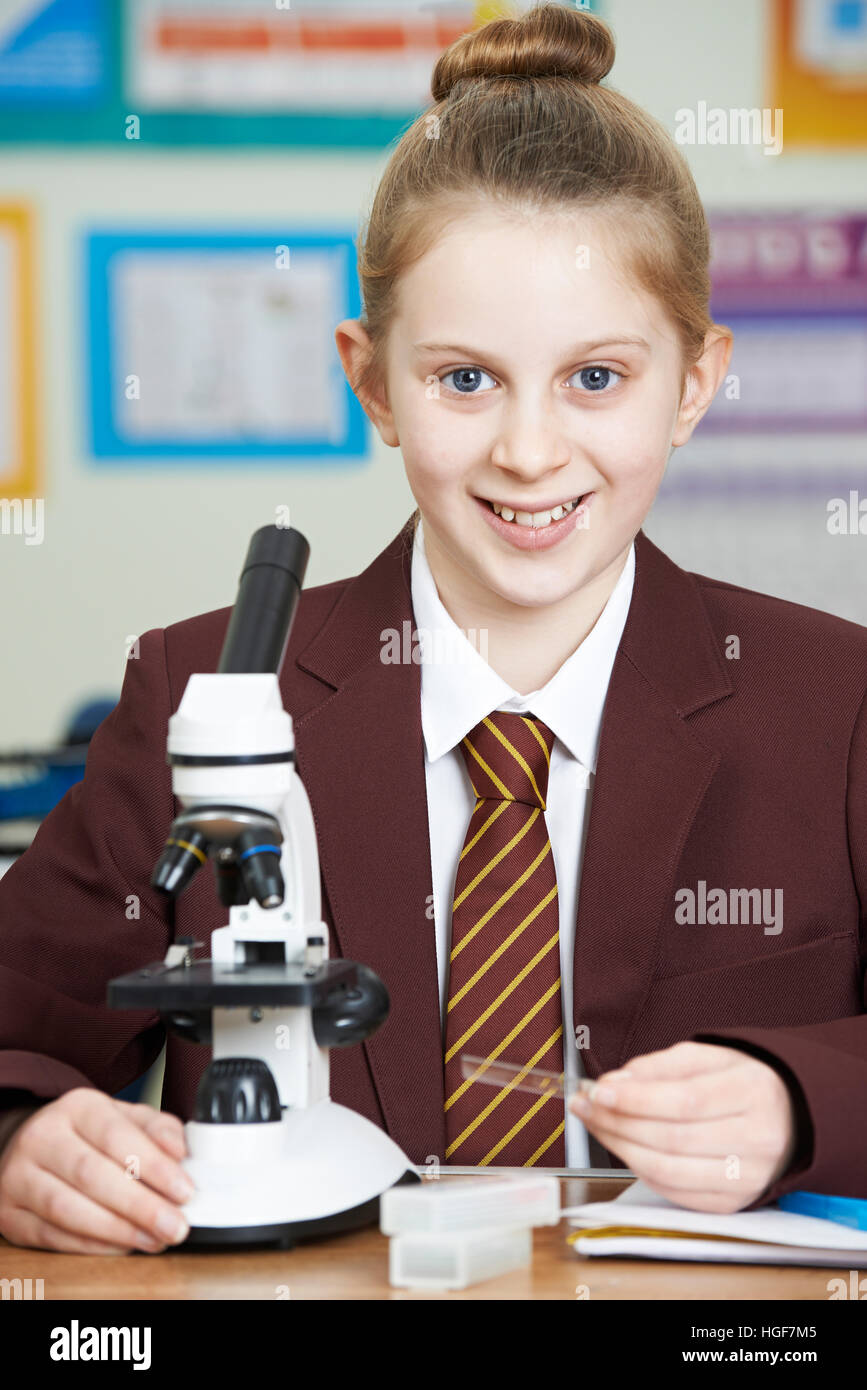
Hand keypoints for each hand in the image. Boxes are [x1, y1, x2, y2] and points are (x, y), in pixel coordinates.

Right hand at [0, 1088, 193, 1253]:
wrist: (27, 1144)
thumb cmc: (85, 1134)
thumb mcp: (123, 1117)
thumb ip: (157, 1129)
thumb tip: (181, 1152)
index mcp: (76, 1107)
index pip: (117, 1136)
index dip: (154, 1166)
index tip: (185, 1190)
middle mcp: (42, 1138)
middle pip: (92, 1175)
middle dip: (140, 1206)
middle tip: (175, 1225)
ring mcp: (18, 1177)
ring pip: (69, 1210)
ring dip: (118, 1230)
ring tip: (154, 1239)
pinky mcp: (9, 1214)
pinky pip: (52, 1236)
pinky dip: (92, 1246)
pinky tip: (122, 1245)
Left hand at [570, 1041, 797, 1212]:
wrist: (792, 1119)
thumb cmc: (743, 1084)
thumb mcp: (710, 1057)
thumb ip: (660, 1066)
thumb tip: (615, 1082)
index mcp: (754, 1092)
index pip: (685, 1101)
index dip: (636, 1099)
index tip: (598, 1089)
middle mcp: (757, 1140)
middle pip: (671, 1139)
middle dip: (617, 1122)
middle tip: (585, 1105)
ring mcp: (747, 1178)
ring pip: (668, 1171)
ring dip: (620, 1148)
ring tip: (596, 1124)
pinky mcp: (733, 1203)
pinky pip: (674, 1193)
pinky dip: (640, 1171)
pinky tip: (623, 1147)